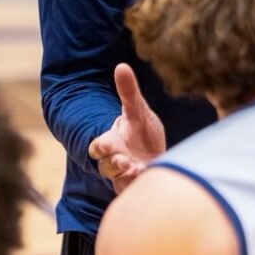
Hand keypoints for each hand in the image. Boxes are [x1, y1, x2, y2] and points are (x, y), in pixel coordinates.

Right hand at [89, 64, 165, 192]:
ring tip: (138, 169)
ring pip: (119, 180)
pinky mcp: (138, 185)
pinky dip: (140, 183)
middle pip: (105, 167)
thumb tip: (121, 66)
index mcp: (111, 142)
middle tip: (122, 160)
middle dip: (112, 164)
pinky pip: (134, 188)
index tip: (107, 144)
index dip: (100, 147)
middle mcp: (115, 160)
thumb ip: (129, 92)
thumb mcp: (137, 111)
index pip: (97, 147)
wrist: (157, 152)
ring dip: (127, 175)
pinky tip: (149, 176)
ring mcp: (126, 175)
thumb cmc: (142, 131)